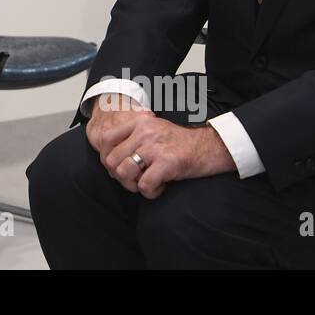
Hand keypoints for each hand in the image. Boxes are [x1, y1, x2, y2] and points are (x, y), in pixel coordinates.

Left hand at [87, 94, 234, 198]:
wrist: (209, 147)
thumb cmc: (179, 143)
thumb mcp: (154, 129)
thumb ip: (132, 137)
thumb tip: (109, 160)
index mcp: (139, 122)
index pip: (106, 138)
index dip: (105, 157)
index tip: (115, 168)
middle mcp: (144, 132)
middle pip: (112, 160)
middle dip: (119, 176)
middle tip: (134, 180)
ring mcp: (155, 147)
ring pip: (124, 172)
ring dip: (132, 185)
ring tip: (146, 184)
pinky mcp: (167, 163)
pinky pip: (144, 185)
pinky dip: (150, 192)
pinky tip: (160, 187)